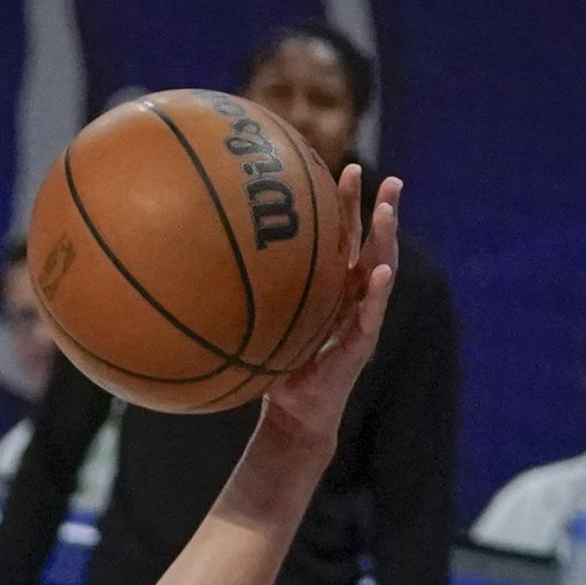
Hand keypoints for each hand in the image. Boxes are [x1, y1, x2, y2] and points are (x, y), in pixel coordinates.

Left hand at [261, 169, 400, 453]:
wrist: (293, 416)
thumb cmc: (273, 370)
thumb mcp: (257, 327)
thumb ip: (242, 300)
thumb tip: (194, 268)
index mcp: (333, 290)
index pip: (344, 240)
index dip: (348, 207)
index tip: (346, 168)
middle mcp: (353, 300)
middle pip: (373, 246)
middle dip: (383, 212)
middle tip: (390, 179)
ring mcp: (362, 320)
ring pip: (382, 273)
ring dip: (388, 241)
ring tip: (390, 211)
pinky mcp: (361, 345)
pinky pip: (371, 315)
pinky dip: (378, 293)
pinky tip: (382, 272)